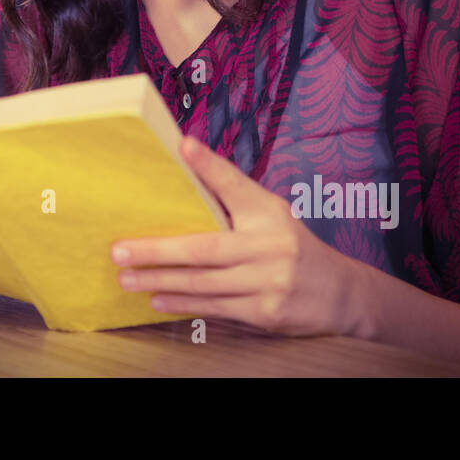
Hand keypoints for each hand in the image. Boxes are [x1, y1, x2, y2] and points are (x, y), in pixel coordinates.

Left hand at [111, 136, 360, 336]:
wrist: (339, 292)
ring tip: (127, 278)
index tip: (184, 145)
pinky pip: (216, 308)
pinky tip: (157, 299)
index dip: (210, 167)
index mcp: (268, 214)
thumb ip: (231, 191)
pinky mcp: (266, 314)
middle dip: (158, 251)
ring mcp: (268, 283)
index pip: (235, 185)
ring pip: (204, 284)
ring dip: (161, 281)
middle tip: (119, 250)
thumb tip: (187, 153)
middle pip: (203, 249)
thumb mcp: (269, 210)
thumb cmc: (290, 244)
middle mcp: (269, 247)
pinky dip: (183, 304)